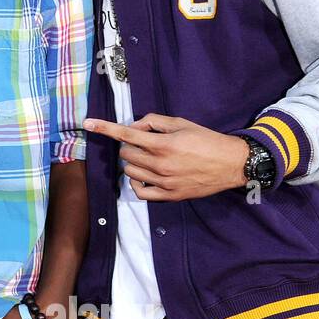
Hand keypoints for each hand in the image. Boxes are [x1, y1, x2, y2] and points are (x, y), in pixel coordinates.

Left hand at [84, 114, 248, 201]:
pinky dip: (138, 183)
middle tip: (146, 144)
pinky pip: (140, 192)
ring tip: (150, 159)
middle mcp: (160, 164)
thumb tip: (134, 127)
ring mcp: (163, 182)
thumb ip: (154, 122)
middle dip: (130, 146)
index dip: (104, 127)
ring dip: (134, 163)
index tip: (87, 123)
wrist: (231, 164)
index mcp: (163, 144)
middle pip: (125, 154)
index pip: (125, 135)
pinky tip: (147, 175)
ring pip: (130, 172)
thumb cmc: (207, 140)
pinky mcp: (169, 196)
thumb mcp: (181, 123)